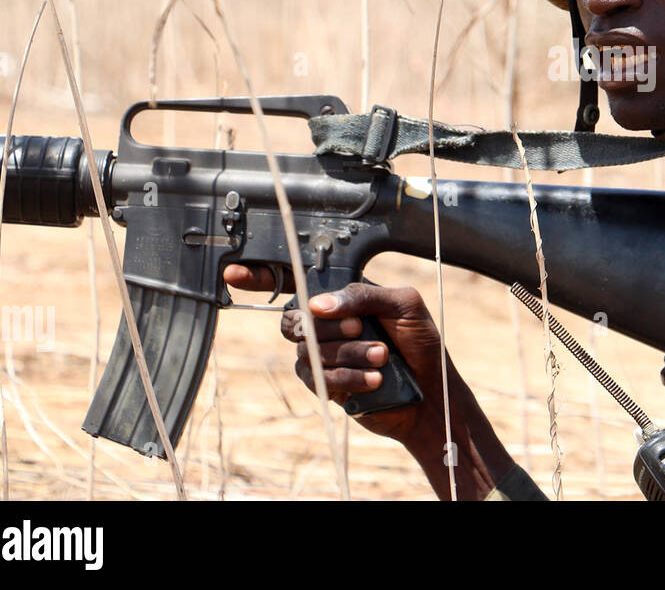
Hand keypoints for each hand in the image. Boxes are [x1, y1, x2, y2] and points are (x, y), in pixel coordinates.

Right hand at [224, 263, 517, 498]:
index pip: (296, 280)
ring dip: (349, 353)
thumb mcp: (404, 305)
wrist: (431, 392)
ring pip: (309, 349)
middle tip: (362, 328)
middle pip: (295, 318)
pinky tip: (374, 379)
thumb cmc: (421, 342)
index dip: (261, 275)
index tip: (233, 272)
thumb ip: (363, 295)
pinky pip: (318, 377)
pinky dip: (347, 377)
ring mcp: (323, 354)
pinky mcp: (325, 384)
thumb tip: (317, 304)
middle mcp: (326, 322)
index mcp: (342, 295)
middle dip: (329, 326)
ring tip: (382, 357)